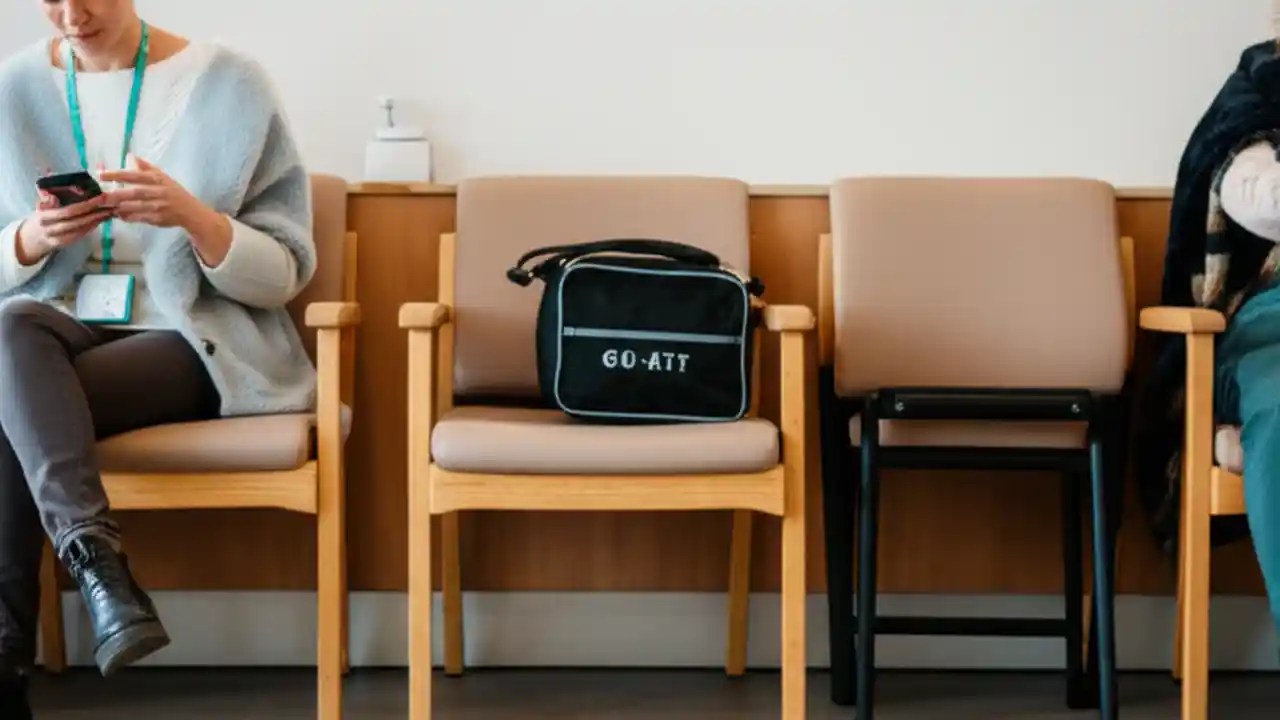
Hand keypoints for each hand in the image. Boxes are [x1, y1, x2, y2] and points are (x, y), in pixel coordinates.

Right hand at [15, 190, 112, 265]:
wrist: (33, 237)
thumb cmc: (42, 215)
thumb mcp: (40, 204)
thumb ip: (48, 197)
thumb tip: (54, 182)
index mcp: (44, 216)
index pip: (67, 211)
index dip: (85, 205)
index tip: (99, 198)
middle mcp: (50, 229)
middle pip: (76, 222)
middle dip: (95, 213)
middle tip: (110, 205)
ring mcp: (57, 238)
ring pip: (80, 230)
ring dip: (97, 221)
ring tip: (110, 211)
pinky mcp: (64, 245)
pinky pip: (80, 235)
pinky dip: (92, 227)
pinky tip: (102, 219)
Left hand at [100, 155, 231, 265]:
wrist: (191, 212)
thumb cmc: (173, 191)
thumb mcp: (162, 176)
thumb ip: (145, 167)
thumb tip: (129, 155)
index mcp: (157, 179)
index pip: (134, 175)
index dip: (117, 174)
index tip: (101, 175)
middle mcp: (158, 192)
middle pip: (134, 192)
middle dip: (116, 194)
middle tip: (100, 195)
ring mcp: (159, 206)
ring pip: (136, 206)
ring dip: (120, 206)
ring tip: (106, 205)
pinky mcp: (158, 219)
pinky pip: (140, 218)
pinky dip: (128, 217)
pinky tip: (119, 215)